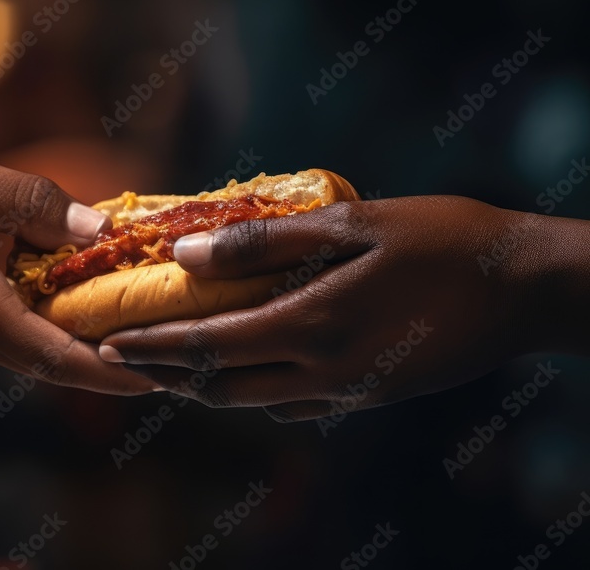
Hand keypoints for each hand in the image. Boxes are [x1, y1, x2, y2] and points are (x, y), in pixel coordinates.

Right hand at [0, 124, 152, 395]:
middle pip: (52, 355)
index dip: (113, 371)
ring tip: (137, 306)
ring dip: (83, 327)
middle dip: (110, 351)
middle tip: (168, 336)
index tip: (162, 378)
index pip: (57, 356)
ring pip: (34, 336)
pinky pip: (12, 315)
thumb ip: (34, 205)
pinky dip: (51, 304)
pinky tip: (78, 276)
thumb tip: (98, 232)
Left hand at [97, 196, 584, 417]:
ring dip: (200, 387)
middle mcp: (322, 373)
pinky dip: (247, 390)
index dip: (151, 348)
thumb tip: (185, 255)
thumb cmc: (442, 240)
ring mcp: (346, 392)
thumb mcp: (352, 225)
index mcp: (312, 327)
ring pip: (251, 401)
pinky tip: (236, 370)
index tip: (105, 347)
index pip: (207, 348)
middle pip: (219, 386)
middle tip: (118, 360)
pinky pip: (290, 404)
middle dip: (163, 375)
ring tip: (163, 367)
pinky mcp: (367, 395)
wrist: (523, 290)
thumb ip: (264, 243)